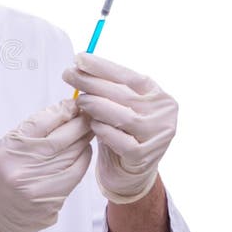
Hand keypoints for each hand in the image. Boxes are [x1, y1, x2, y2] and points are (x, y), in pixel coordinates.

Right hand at [0, 99, 93, 231]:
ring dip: (84, 141)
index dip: (64, 110)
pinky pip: (75, 177)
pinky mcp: (51, 204)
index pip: (43, 123)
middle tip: (89, 114)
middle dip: (80, 124)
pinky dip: (82, 161)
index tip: (75, 104)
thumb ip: (33, 130)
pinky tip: (82, 153)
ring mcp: (38, 189)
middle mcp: (22, 170)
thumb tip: (64, 110)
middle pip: (62, 140)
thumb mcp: (5, 147)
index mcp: (8, 151)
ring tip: (87, 132)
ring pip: (74, 157)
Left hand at [62, 53, 177, 203]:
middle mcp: (162, 114)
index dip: (103, 67)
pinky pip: (121, 141)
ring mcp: (157, 136)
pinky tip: (93, 125)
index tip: (79, 59)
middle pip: (124, 94)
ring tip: (80, 102)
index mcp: (157, 96)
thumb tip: (79, 66)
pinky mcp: (145, 156)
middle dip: (92, 82)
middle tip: (69, 75)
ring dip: (97, 106)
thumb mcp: (118, 105)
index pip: (129, 76)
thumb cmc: (121, 132)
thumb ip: (106, 88)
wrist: (129, 172)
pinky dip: (104, 130)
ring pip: (124, 117)